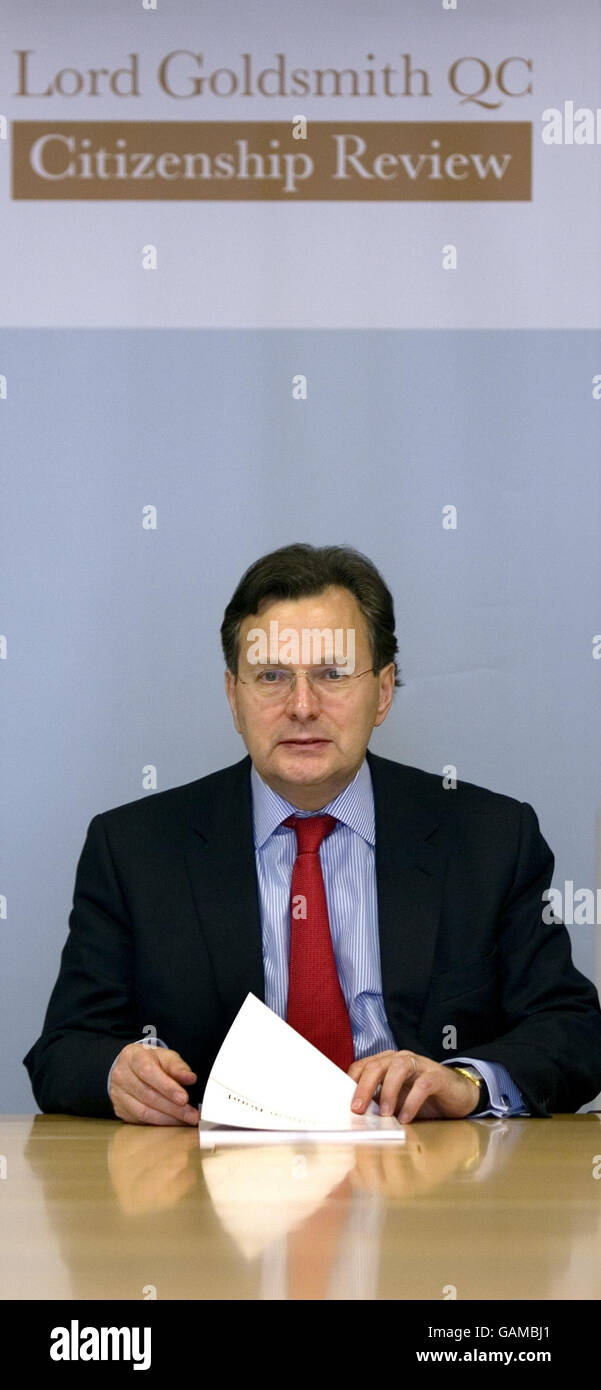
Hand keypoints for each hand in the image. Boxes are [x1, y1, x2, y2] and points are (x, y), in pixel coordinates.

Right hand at [109, 1043, 200, 1124]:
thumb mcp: (165, 1057)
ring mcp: (118, 1094)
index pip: (149, 1073)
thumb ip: (178, 1067)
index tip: (184, 1098)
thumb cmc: (149, 1061)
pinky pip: (140, 1120)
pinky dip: (159, 1123)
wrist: (129, 1067)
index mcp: (133, 1057)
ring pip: (143, 1111)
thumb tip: (190, 1078)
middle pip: (148, 1095)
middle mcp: (121, 1075)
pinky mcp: (120, 1109)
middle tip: (191, 1114)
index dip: (167, 1087)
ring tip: (185, 1120)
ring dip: (167, 1118)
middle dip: (173, 1108)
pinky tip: (173, 1122)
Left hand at [348, 1050, 480, 1122]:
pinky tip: (406, 1118)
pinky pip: (421, 1085)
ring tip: (384, 1114)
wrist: (458, 1095)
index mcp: (386, 1063)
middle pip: (376, 1065)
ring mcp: (419, 1065)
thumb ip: (378, 1105)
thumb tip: (356, 1120)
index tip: (342, 1104)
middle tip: (357, 1109)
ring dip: (388, 1092)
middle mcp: (400, 1059)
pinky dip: (411, 1102)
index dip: (351, 1083)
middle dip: (364, 1087)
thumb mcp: (396, 1102)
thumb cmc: (423, 1099)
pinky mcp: (436, 1075)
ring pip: (398, 1069)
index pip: (362, 1066)